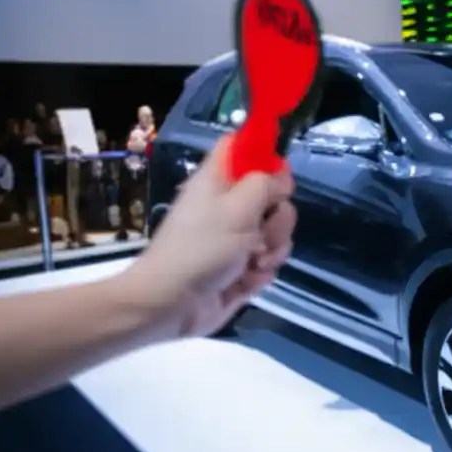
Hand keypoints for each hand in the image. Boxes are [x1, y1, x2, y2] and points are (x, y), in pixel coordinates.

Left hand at [120, 138, 296, 338]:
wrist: (170, 303)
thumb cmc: (201, 248)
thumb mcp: (238, 208)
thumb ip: (265, 184)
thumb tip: (281, 180)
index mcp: (218, 181)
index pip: (241, 148)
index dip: (264, 155)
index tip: (278, 177)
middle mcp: (227, 206)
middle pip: (271, 196)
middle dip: (278, 219)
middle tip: (263, 232)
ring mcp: (235, 239)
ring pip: (275, 233)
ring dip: (272, 250)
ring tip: (253, 263)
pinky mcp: (240, 268)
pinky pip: (267, 262)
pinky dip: (260, 274)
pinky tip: (245, 281)